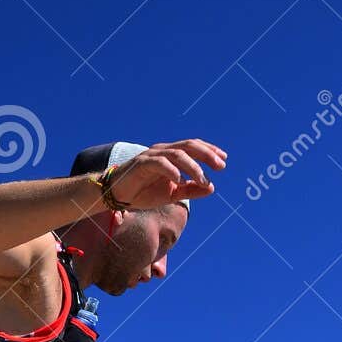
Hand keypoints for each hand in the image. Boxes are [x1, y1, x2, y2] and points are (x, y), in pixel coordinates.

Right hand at [108, 139, 225, 208]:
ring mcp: (152, 156)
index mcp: (171, 155)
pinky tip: (180, 180)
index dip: (209, 151)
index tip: (224, 160)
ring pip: (177, 154)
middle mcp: (163, 151)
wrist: (118, 195)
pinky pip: (159, 163)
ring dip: (192, 167)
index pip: (193, 147)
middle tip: (220, 166)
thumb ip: (191, 190)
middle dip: (206, 155)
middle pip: (188, 146)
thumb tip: (212, 187)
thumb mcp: (173, 194)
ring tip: (202, 180)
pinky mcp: (141, 164)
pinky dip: (172, 170)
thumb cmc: (145, 192)